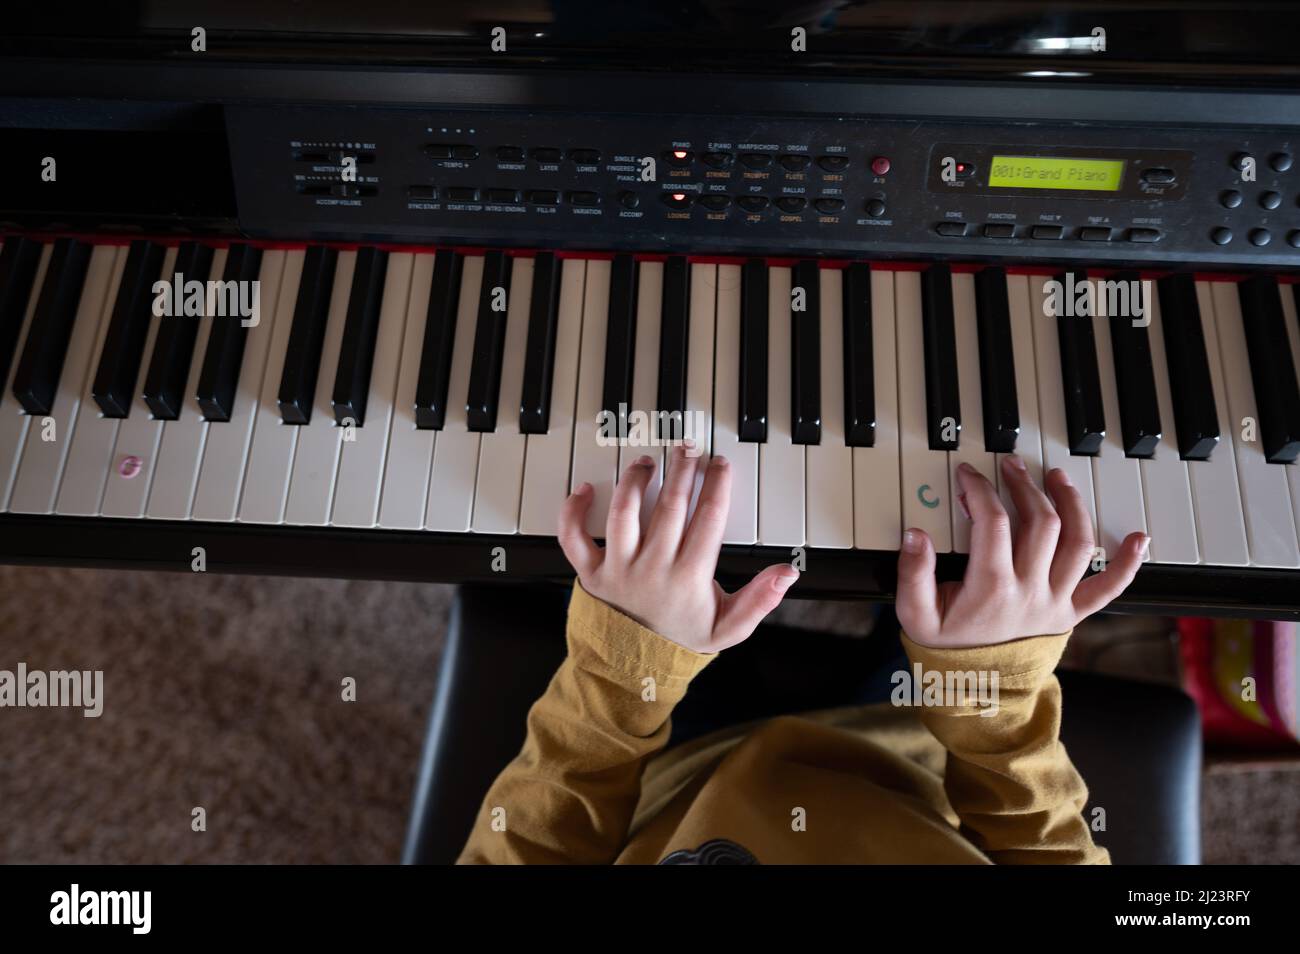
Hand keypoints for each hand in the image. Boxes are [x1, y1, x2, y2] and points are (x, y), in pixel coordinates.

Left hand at [558, 444, 798, 652]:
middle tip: (688, 448)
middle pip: (669, 506)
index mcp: (689, 577)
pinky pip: (574, 538)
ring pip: (624, 513)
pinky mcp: (590, 573)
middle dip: (681, 470)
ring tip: (646, 462)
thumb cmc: (682, 640)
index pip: (708, 519)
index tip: (720, 464)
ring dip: (634, 481)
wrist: (637, 668)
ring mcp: (618, 569)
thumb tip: (787, 573)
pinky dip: (573, 512)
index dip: (716, 485)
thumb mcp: (729, 628)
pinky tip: (585, 489)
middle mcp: (652, 568)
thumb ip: (760, 600)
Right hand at [897, 455, 1147, 648]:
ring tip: (1057, 479)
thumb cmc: (945, 647)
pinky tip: (1139, 539)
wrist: (973, 686)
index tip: (969, 474)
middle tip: (1011, 466)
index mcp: (991, 588)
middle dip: (1024, 486)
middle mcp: (1030, 591)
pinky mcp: (1070, 613)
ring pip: (1078, 542)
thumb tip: (915, 534)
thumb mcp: (915, 613)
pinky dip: (1128, 564)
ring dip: (1071, 504)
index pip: (991, 522)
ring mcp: (1055, 602)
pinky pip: (1108, 588)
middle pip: (1040, 522)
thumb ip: (912, 573)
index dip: (980, 489)